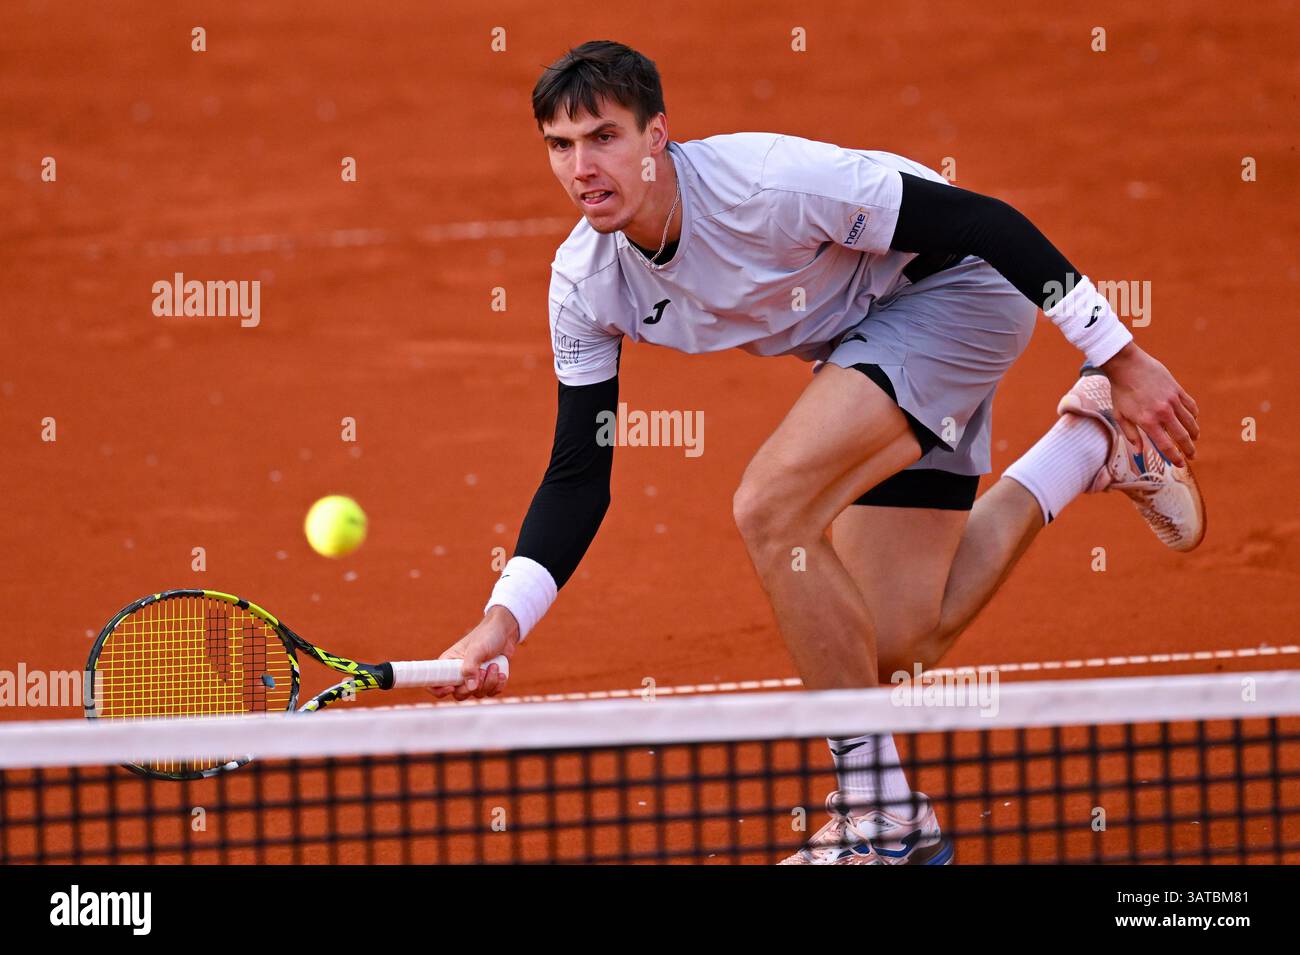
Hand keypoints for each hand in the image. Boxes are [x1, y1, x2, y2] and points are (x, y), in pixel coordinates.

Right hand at [427, 606, 519, 700]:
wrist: (505, 632)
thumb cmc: (486, 635)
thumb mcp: (477, 649)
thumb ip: (470, 667)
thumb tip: (470, 687)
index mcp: (449, 663)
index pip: (434, 683)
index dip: (439, 690)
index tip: (452, 687)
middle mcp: (459, 673)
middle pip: (459, 694)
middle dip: (473, 687)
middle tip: (482, 671)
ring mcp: (474, 678)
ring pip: (477, 694)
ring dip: (489, 682)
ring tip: (494, 665)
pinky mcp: (487, 680)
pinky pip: (490, 692)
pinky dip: (498, 685)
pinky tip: (501, 673)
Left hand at [1100, 343, 1199, 466]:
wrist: (1127, 365)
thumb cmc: (1121, 391)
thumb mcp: (1120, 415)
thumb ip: (1131, 435)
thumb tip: (1139, 452)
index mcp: (1147, 421)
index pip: (1166, 446)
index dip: (1175, 457)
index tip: (1180, 464)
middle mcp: (1163, 412)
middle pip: (1182, 436)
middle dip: (1189, 449)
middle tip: (1192, 456)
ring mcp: (1172, 400)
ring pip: (1190, 422)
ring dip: (1194, 434)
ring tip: (1193, 440)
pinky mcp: (1178, 390)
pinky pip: (1191, 406)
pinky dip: (1194, 416)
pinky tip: (1192, 421)